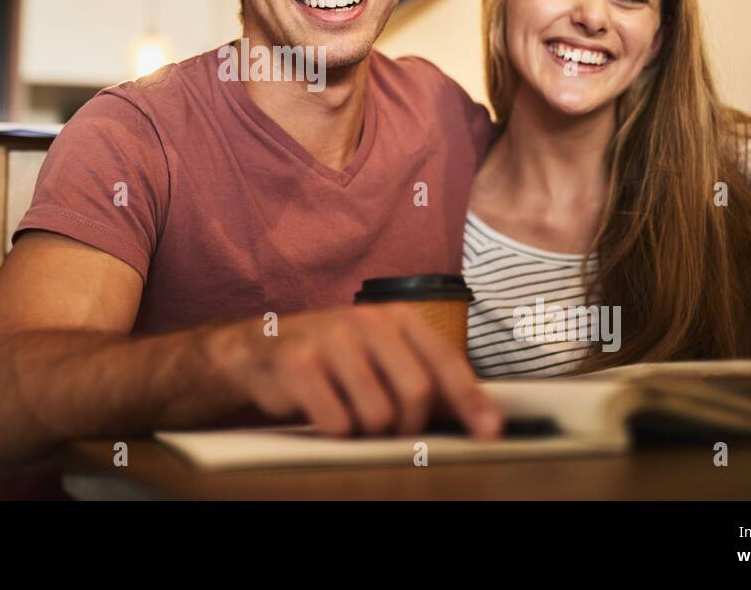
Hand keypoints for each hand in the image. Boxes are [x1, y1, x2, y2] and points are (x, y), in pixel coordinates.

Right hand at [204, 304, 501, 439]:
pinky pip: (337, 422)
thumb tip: (481, 418)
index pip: (445, 361)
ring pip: (378, 414)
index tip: (490, 434)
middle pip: (416, 392)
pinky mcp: (298, 365)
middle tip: (396, 431)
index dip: (471, 401)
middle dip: (411, 424)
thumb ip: (427, 376)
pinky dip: (337, 432)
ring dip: (371, 431)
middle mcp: (366, 321)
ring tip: (355, 418)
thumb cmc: (334, 357)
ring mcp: (331, 341)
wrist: (260, 349)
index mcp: (396, 316)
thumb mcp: (383, 354)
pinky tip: (325, 414)